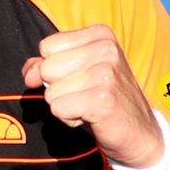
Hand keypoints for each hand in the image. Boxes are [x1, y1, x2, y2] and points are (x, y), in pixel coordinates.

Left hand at [21, 24, 162, 167]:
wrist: (140, 134)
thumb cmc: (105, 100)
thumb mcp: (77, 73)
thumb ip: (47, 64)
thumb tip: (29, 74)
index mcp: (101, 35)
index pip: (47, 46)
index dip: (53, 69)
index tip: (78, 79)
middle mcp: (106, 49)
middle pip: (47, 68)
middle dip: (58, 88)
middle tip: (85, 95)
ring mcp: (106, 73)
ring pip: (51, 91)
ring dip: (65, 105)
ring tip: (89, 106)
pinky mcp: (102, 100)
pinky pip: (58, 108)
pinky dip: (69, 119)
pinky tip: (91, 117)